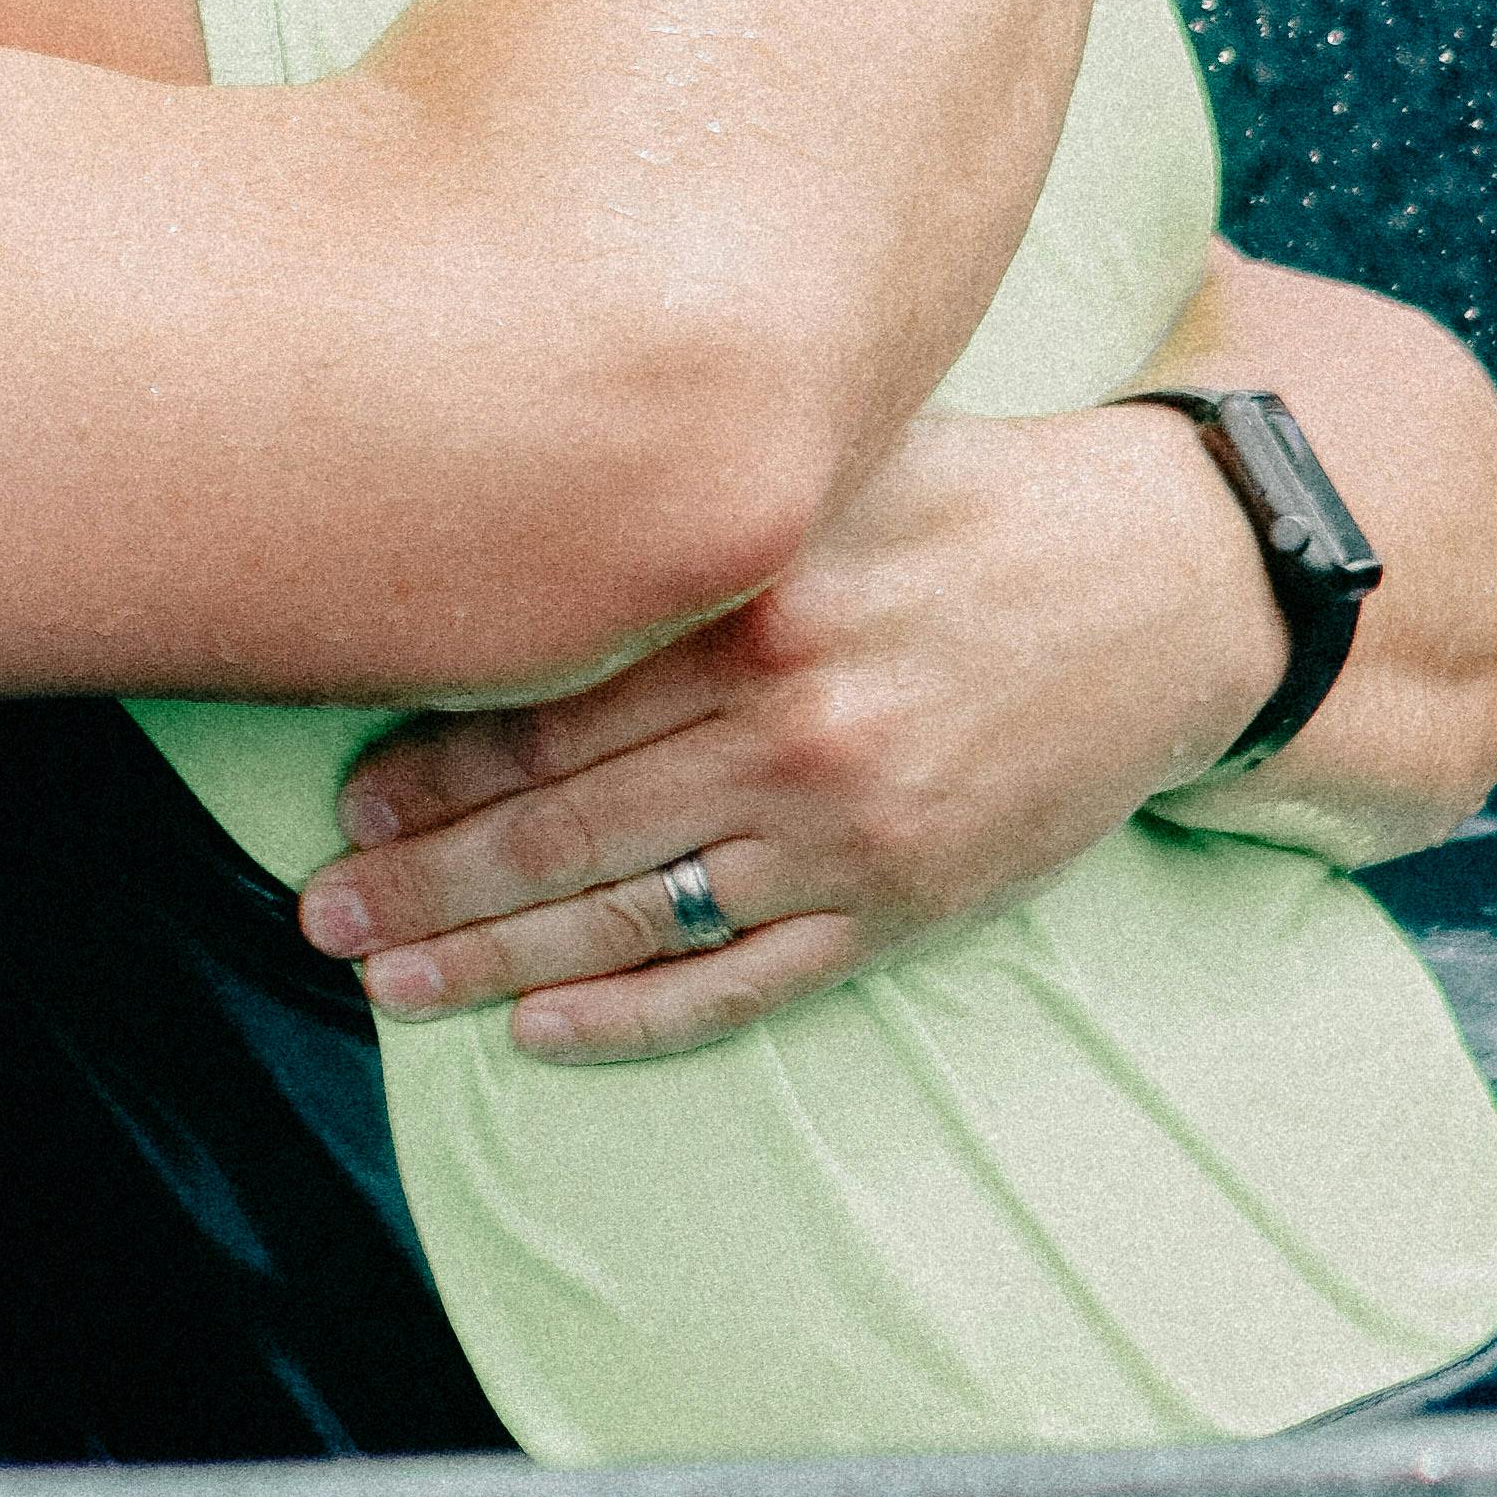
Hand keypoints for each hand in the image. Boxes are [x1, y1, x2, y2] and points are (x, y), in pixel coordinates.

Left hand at [290, 399, 1283, 1055]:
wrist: (1177, 591)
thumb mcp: (842, 466)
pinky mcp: (907, 907)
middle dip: (428, 876)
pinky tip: (538, 1030)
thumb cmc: (982, 504)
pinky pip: (744, 985)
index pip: (558, 706)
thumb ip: (700, 499)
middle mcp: (797, 731)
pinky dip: (634, 1018)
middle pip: (570, 825)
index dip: (438, 760)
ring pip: (636, 919)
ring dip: (494, 958)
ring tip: (387, 979)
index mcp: (764, 609)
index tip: (345, 793)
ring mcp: (852, 835)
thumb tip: (517, 505)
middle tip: (320, 909)